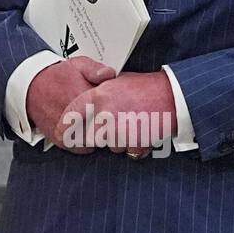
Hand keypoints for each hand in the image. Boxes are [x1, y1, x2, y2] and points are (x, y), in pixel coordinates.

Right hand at [25, 57, 115, 151]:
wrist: (30, 86)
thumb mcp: (79, 64)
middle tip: (114, 122)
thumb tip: (111, 75)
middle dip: (112, 127)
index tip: (123, 111)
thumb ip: (97, 69)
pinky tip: (89, 134)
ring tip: (102, 129)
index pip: (112, 112)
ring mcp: (69, 129)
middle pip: (105, 130)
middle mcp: (76, 115)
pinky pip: (82, 149)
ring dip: (100, 137)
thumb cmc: (56, 76)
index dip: (120, 113)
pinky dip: (87, 145)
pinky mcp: (61, 138)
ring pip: (95, 142)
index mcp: (84, 97)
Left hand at [60, 70, 176, 157]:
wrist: (171, 96)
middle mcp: (104, 114)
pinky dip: (133, 146)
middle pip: (88, 136)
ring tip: (131, 125)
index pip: (71, 116)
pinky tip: (140, 132)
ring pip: (108, 145)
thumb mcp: (115, 82)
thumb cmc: (145, 87)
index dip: (65, 127)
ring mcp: (117, 130)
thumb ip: (99, 92)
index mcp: (97, 97)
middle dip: (97, 136)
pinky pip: (126, 150)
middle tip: (110, 128)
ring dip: (117, 141)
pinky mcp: (131, 142)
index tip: (62, 133)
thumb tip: (86, 100)